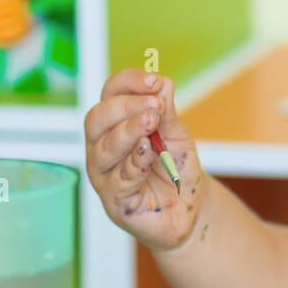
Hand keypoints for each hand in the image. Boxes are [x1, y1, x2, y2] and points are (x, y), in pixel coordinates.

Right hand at [84, 69, 206, 249]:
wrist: (189, 207)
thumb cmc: (175, 168)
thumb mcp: (176, 135)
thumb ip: (167, 113)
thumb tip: (162, 83)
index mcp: (113, 124)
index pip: (109, 94)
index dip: (128, 83)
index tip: (154, 80)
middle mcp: (101, 147)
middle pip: (98, 118)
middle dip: (126, 106)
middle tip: (155, 105)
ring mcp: (104, 174)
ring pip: (104, 147)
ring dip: (129, 130)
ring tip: (152, 122)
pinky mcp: (114, 200)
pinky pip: (118, 179)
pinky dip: (133, 162)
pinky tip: (148, 151)